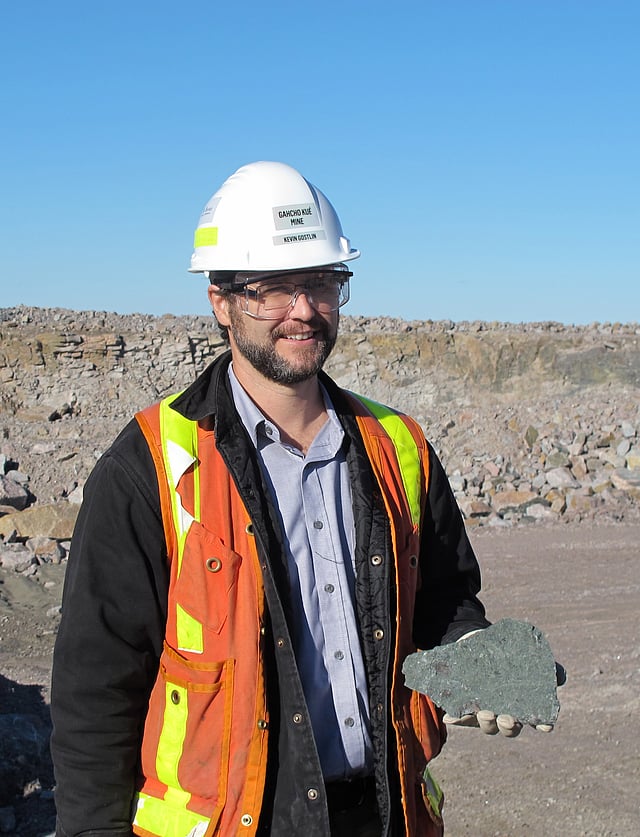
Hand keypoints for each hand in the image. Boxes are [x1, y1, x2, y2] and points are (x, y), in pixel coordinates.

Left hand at [442, 633, 566, 735]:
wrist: (481, 644)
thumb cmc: (511, 656)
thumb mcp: (529, 657)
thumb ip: (548, 667)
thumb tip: (561, 676)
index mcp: (524, 706)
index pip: (537, 721)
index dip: (542, 725)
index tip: (545, 726)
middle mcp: (506, 713)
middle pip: (509, 729)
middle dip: (508, 726)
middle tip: (506, 718)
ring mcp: (486, 711)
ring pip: (487, 725)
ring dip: (486, 722)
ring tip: (484, 713)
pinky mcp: (467, 705)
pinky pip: (461, 716)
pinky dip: (457, 718)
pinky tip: (451, 716)